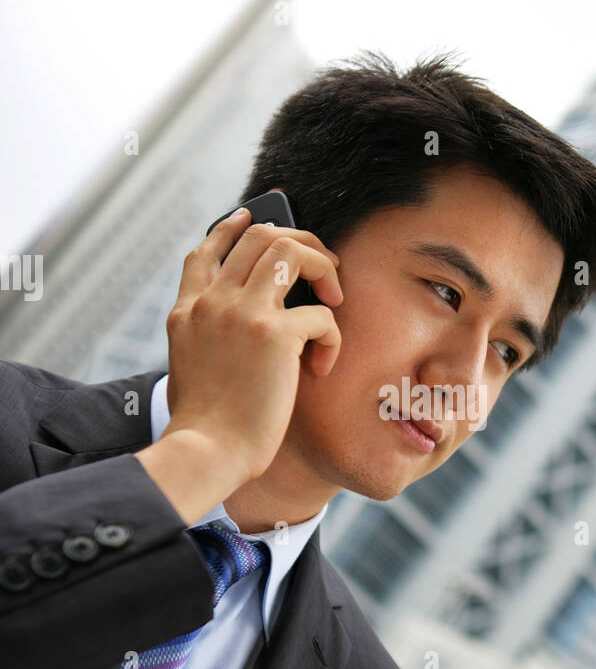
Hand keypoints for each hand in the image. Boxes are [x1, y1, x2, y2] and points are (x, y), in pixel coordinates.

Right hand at [161, 207, 342, 487]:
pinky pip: (321, 314)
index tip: (252, 218)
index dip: (232, 228)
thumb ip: (207, 337)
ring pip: (290, 251)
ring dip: (322, 266)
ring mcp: (241, 312)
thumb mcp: (188, 367)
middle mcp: (212, 302)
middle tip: (324, 266)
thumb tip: (243, 329)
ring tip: (334, 297)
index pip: (206, 250)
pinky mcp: (274, 334)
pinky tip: (322, 366)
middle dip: (300, 240)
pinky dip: (332, 337)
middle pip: (258, 236)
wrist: (206, 451)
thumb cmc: (204, 426)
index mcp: (187, 311)